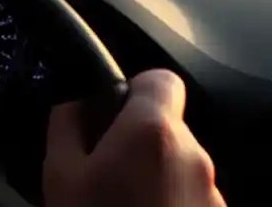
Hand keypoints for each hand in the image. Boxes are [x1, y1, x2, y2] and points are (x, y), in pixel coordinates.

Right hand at [43, 69, 223, 206]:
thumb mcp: (59, 175)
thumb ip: (67, 124)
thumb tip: (77, 102)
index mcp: (152, 132)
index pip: (160, 78)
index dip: (134, 89)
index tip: (113, 113)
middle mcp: (193, 156)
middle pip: (168, 127)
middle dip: (137, 142)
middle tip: (104, 174)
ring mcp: (211, 194)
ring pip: (179, 166)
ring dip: (154, 178)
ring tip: (122, 206)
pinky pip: (189, 198)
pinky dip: (169, 205)